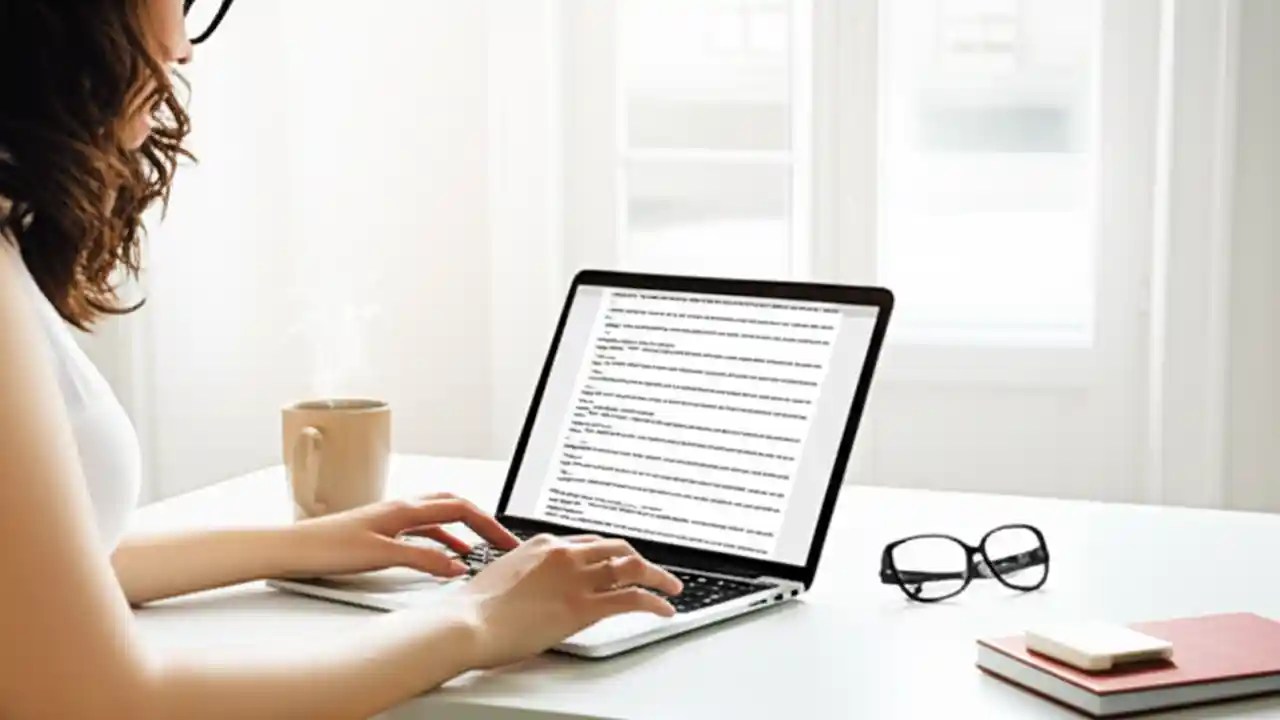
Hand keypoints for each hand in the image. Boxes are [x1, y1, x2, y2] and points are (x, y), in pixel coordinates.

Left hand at [278, 493, 519, 578]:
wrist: (292, 548)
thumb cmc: (328, 547)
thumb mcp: (382, 555)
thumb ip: (422, 560)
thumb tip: (457, 565)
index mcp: (406, 508)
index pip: (460, 509)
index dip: (489, 524)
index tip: (507, 542)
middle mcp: (401, 508)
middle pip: (453, 506)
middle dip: (481, 522)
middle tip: (500, 541)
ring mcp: (391, 518)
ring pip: (438, 517)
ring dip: (461, 531)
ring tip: (477, 550)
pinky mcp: (380, 531)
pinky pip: (422, 530)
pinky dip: (440, 540)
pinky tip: (439, 555)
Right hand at [456, 534, 683, 667]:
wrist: (467, 622)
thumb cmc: (475, 607)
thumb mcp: (504, 575)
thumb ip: (528, 573)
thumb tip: (535, 585)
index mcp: (543, 544)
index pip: (588, 543)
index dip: (608, 554)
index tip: (617, 563)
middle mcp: (564, 554)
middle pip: (616, 548)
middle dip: (638, 559)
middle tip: (652, 571)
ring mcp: (576, 578)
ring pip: (632, 567)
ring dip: (658, 576)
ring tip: (671, 587)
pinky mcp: (584, 606)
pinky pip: (632, 598)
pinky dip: (655, 601)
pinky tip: (663, 609)